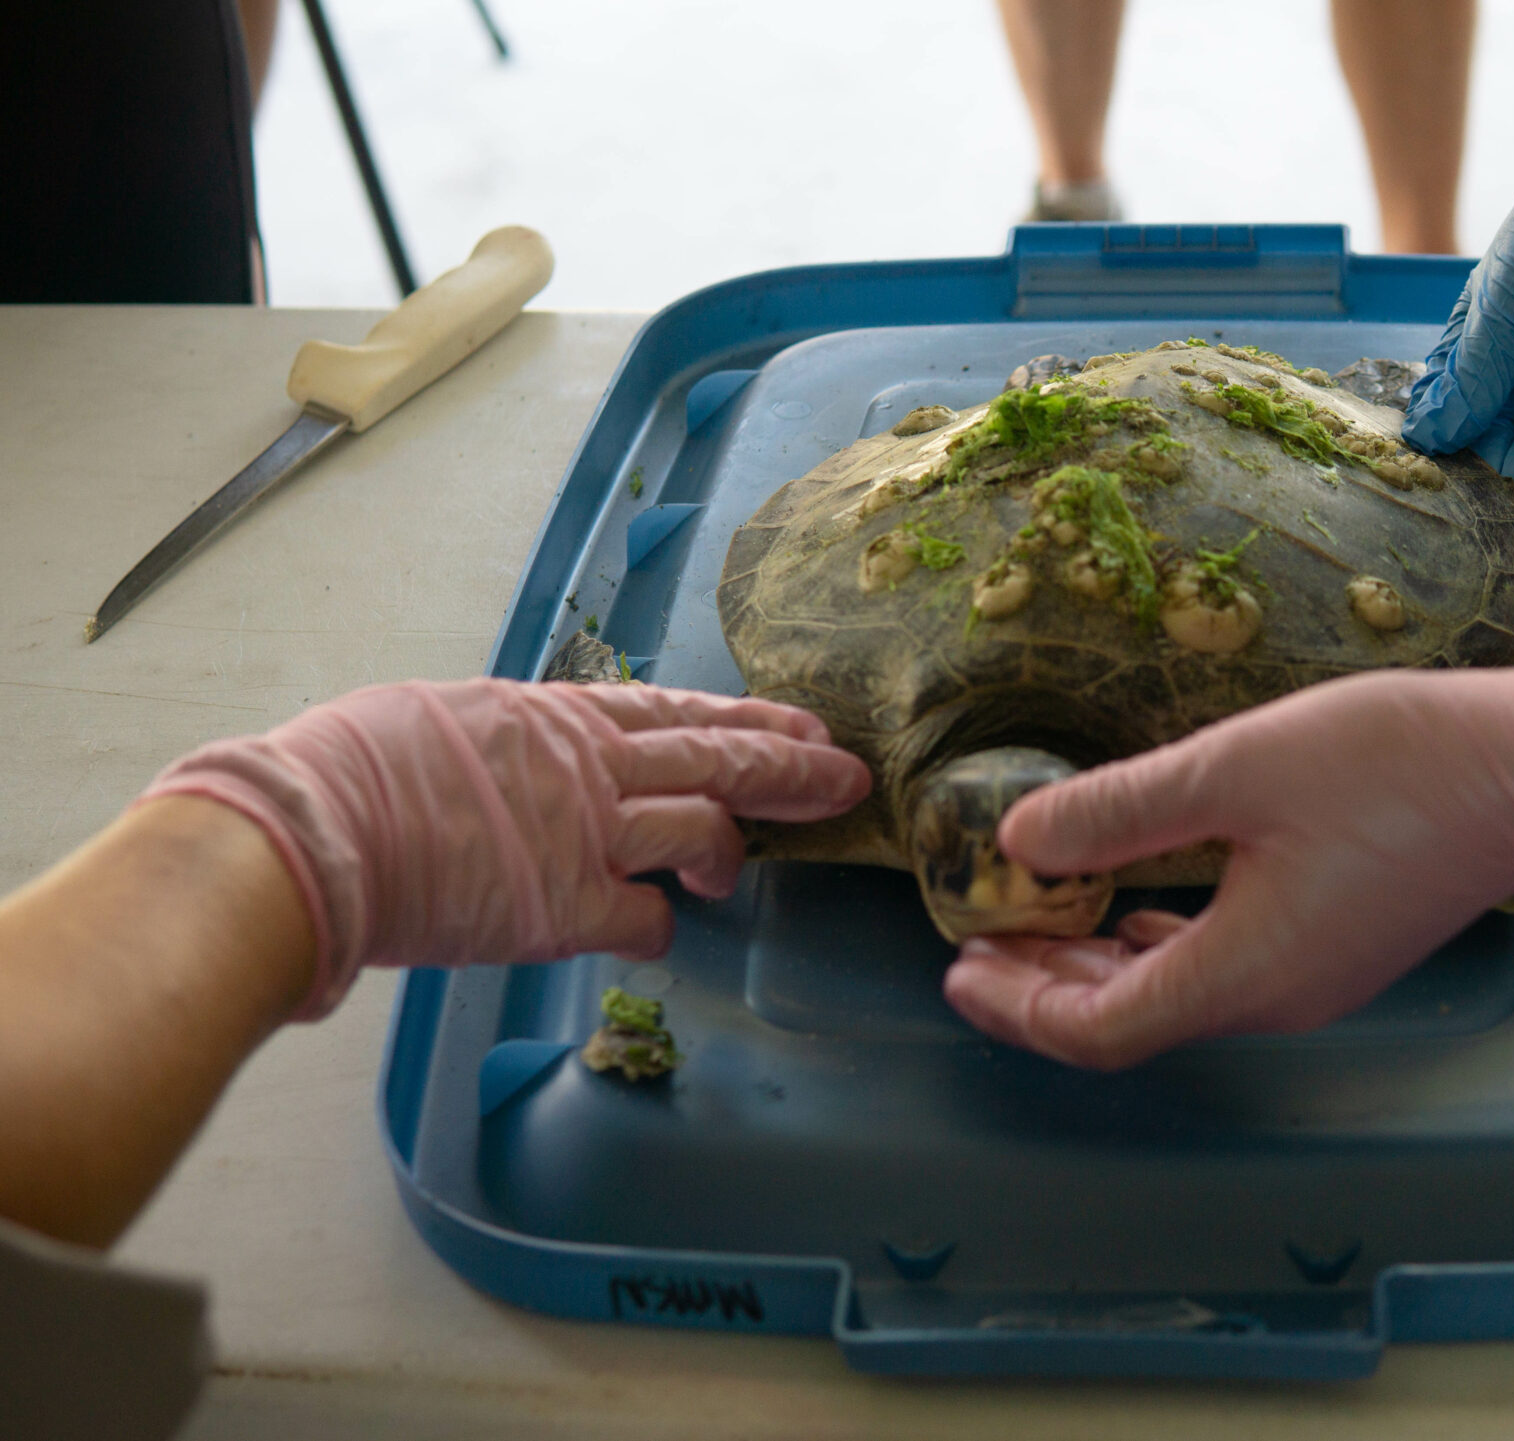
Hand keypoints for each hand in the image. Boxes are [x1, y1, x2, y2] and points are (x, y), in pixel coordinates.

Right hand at [140, 679, 867, 1018]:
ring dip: (728, 851)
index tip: (802, 722)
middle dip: (791, 766)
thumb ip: (504, 744)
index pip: (674, 710)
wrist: (312, 832)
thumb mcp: (439, 723)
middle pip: (716, 756)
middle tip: (847, 779)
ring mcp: (583, 834)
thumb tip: (517, 762)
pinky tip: (650, 931)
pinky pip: (642, 917)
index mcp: (552, 716)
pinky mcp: (566, 906)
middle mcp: (584, 767)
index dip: (747, 716)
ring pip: (700, 827)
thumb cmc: (346, 774)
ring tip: (732, 874)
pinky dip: (654, 927)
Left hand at [942, 635, 1513, 1068]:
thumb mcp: (1236, 767)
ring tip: (1038, 926)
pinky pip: (1227, 972)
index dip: (1018, 1008)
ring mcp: (1319, 980)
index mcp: (1245, 972)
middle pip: (1133, 1026)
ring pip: (1180, 999)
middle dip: (1044, 994)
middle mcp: (1278, 999)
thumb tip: (1019, 843)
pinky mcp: (1345, 948)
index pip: (1100, 1029)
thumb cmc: (1396, 759)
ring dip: (1099, 973)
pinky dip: (1162, 950)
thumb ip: (1120, 809)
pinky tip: (1139, 906)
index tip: (959, 962)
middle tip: (976, 948)